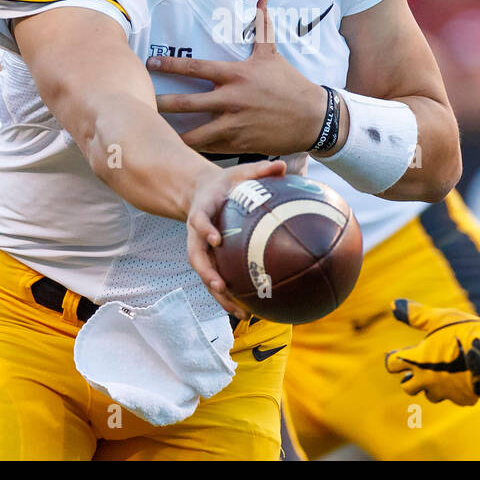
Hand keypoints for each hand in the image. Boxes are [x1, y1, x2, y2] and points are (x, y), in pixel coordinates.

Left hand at [150, 0, 328, 155]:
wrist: (313, 118)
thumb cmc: (289, 84)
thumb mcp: (272, 54)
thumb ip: (262, 26)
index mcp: (235, 75)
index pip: (194, 68)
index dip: (169, 65)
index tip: (149, 64)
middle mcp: (231, 100)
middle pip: (185, 103)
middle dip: (160, 103)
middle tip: (141, 102)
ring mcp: (234, 125)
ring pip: (194, 133)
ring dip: (173, 133)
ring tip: (153, 133)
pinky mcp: (239, 145)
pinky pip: (209, 148)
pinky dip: (194, 148)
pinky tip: (178, 149)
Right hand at [185, 158, 286, 317]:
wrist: (201, 192)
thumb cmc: (225, 183)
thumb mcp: (239, 172)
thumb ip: (259, 169)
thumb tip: (283, 166)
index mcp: (201, 211)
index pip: (198, 221)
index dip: (204, 230)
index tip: (215, 239)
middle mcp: (197, 235)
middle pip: (197, 258)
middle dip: (208, 274)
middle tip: (222, 287)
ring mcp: (201, 250)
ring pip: (206, 276)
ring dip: (219, 296)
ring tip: (241, 313)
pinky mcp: (209, 260)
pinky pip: (216, 280)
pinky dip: (229, 297)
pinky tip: (249, 311)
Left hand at [383, 299, 479, 405]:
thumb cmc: (464, 332)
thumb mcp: (439, 318)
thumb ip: (415, 314)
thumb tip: (393, 304)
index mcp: (417, 360)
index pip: (392, 364)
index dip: (392, 359)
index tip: (394, 355)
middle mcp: (427, 380)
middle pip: (408, 387)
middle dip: (410, 379)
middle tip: (416, 369)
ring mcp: (445, 392)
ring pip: (431, 395)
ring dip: (432, 386)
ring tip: (438, 375)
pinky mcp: (463, 398)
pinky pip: (455, 397)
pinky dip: (456, 389)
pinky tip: (462, 379)